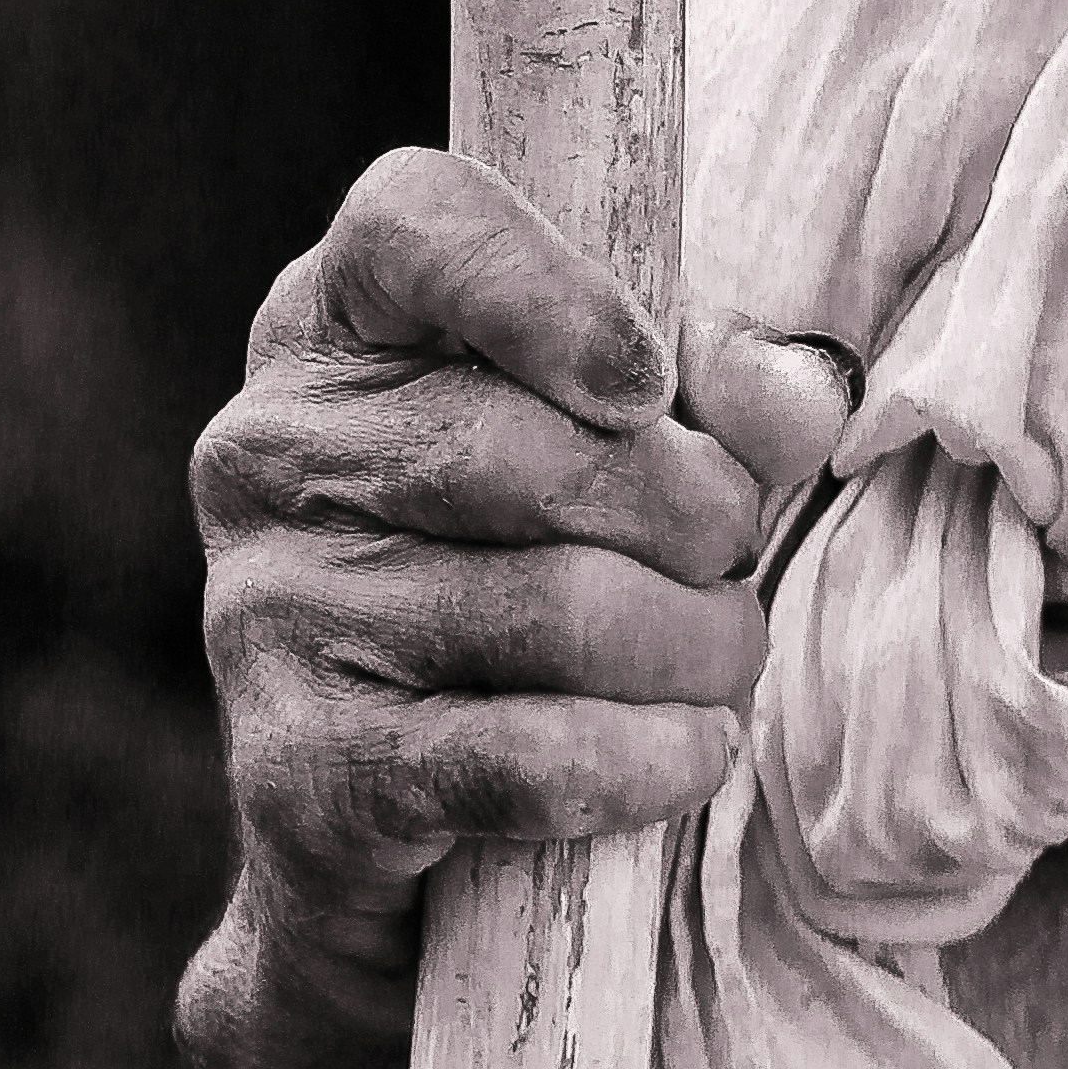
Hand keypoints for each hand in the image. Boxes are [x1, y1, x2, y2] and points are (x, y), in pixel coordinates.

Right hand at [190, 145, 858, 1045]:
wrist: (391, 844)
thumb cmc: (529, 596)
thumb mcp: (622, 462)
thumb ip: (717, 401)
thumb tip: (798, 399)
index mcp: (337, 330)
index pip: (411, 224)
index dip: (548, 288)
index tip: (650, 384)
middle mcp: (272, 454)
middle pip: (529, 450)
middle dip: (695, 517)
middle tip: (733, 560)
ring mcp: (269, 615)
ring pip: (559, 611)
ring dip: (697, 648)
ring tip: (718, 659)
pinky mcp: (306, 774)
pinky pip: (530, 756)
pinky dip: (649, 759)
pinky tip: (690, 752)